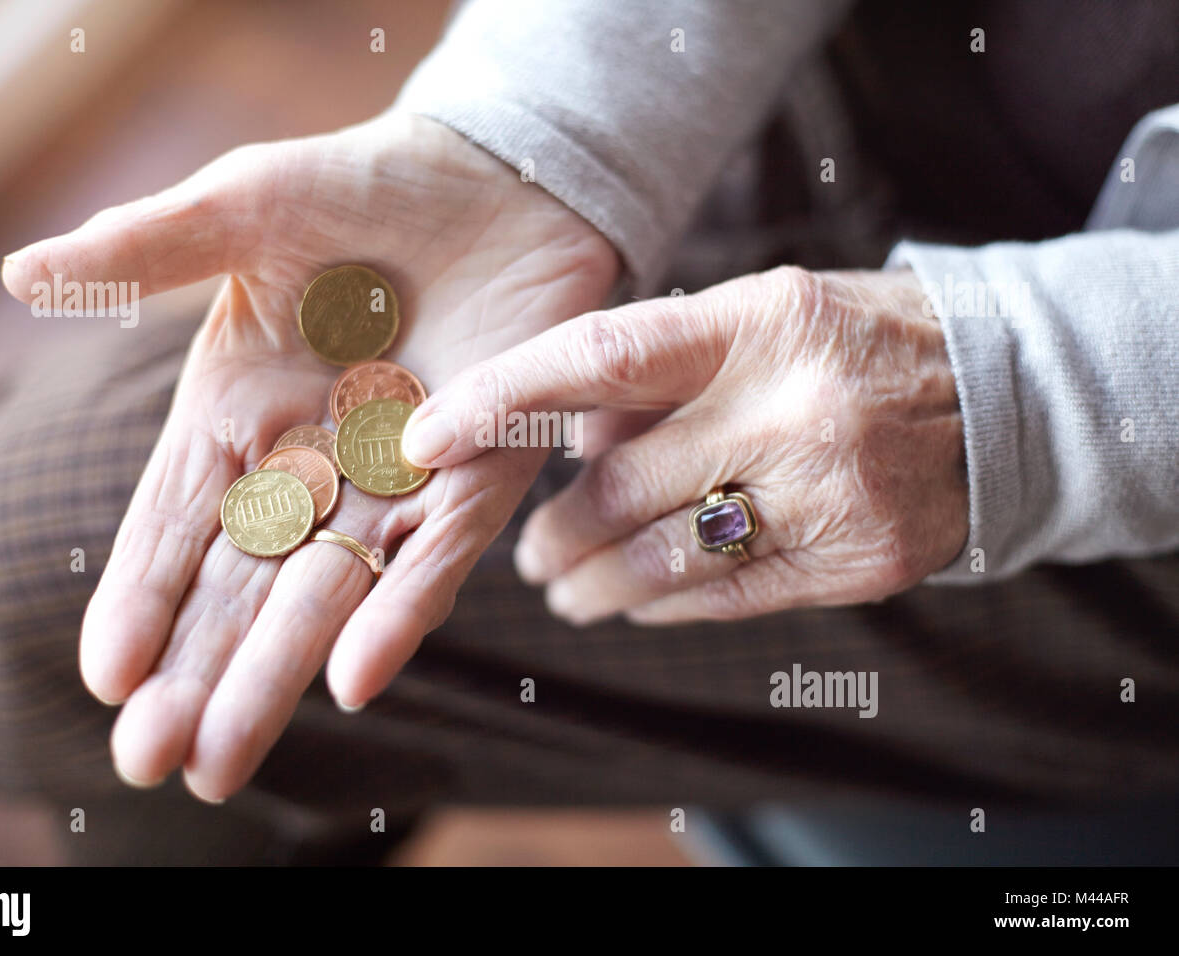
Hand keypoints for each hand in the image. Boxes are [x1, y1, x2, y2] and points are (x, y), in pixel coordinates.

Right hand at [1, 112, 617, 799]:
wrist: (497, 177)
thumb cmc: (365, 186)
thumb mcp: (245, 207)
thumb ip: (148, 248)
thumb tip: (22, 274)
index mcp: (241, 411)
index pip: (179, 520)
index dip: (142, 594)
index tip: (108, 673)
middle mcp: (312, 462)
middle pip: (245, 584)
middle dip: (198, 670)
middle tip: (153, 759)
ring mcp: (396, 478)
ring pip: (330, 592)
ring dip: (278, 671)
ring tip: (222, 755)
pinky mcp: (481, 473)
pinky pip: (437, 555)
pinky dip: (398, 611)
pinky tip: (352, 678)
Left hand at [402, 267, 967, 624]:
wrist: (997, 396)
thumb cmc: (847, 345)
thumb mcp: (758, 316)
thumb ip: (659, 369)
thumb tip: (559, 440)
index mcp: (756, 320)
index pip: (598, 357)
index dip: (500, 399)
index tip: (425, 437)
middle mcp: (791, 403)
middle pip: (618, 488)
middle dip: (554, 533)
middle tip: (530, 552)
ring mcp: (830, 489)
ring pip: (664, 560)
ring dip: (594, 583)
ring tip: (567, 588)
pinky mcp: (858, 560)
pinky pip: (725, 597)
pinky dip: (661, 603)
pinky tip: (636, 601)